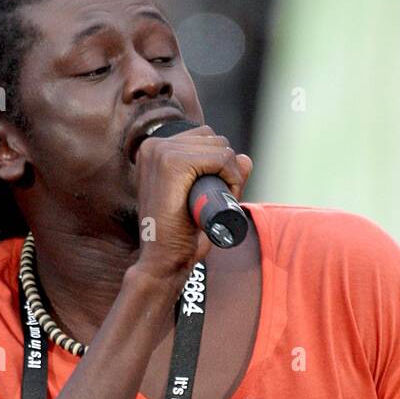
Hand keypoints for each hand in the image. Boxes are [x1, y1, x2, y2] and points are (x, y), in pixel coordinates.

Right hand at [134, 123, 251, 281]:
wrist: (163, 261)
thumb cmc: (179, 236)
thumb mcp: (200, 200)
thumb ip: (222, 176)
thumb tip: (246, 159)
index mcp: (153, 150)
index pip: (202, 137)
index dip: (217, 163)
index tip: (214, 192)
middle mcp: (154, 145)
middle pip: (212, 138)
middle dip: (226, 167)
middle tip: (220, 199)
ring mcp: (161, 152)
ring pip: (219, 147)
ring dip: (231, 173)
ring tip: (219, 200)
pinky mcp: (174, 164)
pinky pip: (221, 158)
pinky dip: (232, 177)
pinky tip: (225, 196)